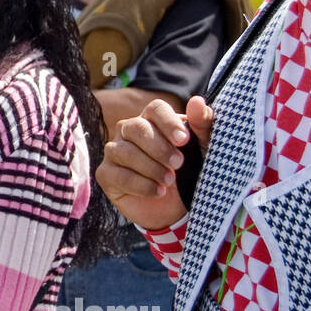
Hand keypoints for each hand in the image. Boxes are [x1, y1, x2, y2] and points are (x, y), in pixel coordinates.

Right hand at [96, 96, 213, 229]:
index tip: (183, 141)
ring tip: (170, 181)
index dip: (168, 123)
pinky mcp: (106, 174)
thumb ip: (203, 125)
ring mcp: (115, 151)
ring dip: (150, 167)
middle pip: (136, 127)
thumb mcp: (204, 149)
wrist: (179, 208)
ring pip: (124, 151)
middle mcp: (129, 131)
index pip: (155, 109)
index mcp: (153, 120)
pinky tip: (158, 192)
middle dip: (159, 147)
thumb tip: (197, 101)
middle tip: (178, 164)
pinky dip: (140, 184)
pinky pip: (117, 174)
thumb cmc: (191, 172)